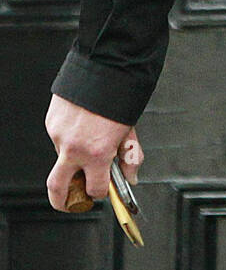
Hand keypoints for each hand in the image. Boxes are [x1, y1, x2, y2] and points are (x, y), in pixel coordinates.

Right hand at [45, 94, 142, 210]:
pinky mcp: (51, 121)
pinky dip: (70, 137)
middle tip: (69, 203)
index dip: (100, 191)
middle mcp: (73, 147)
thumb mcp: (130, 132)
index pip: (95, 188)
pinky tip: (84, 123)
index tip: (101, 189)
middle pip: (57, 187)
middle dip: (61, 201)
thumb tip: (130, 178)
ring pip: (62, 157)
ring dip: (73, 157)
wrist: (105, 67)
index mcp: (97, 153)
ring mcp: (58, 134)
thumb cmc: (120, 100)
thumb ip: (130, 158)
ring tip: (92, 137)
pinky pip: (59, 138)